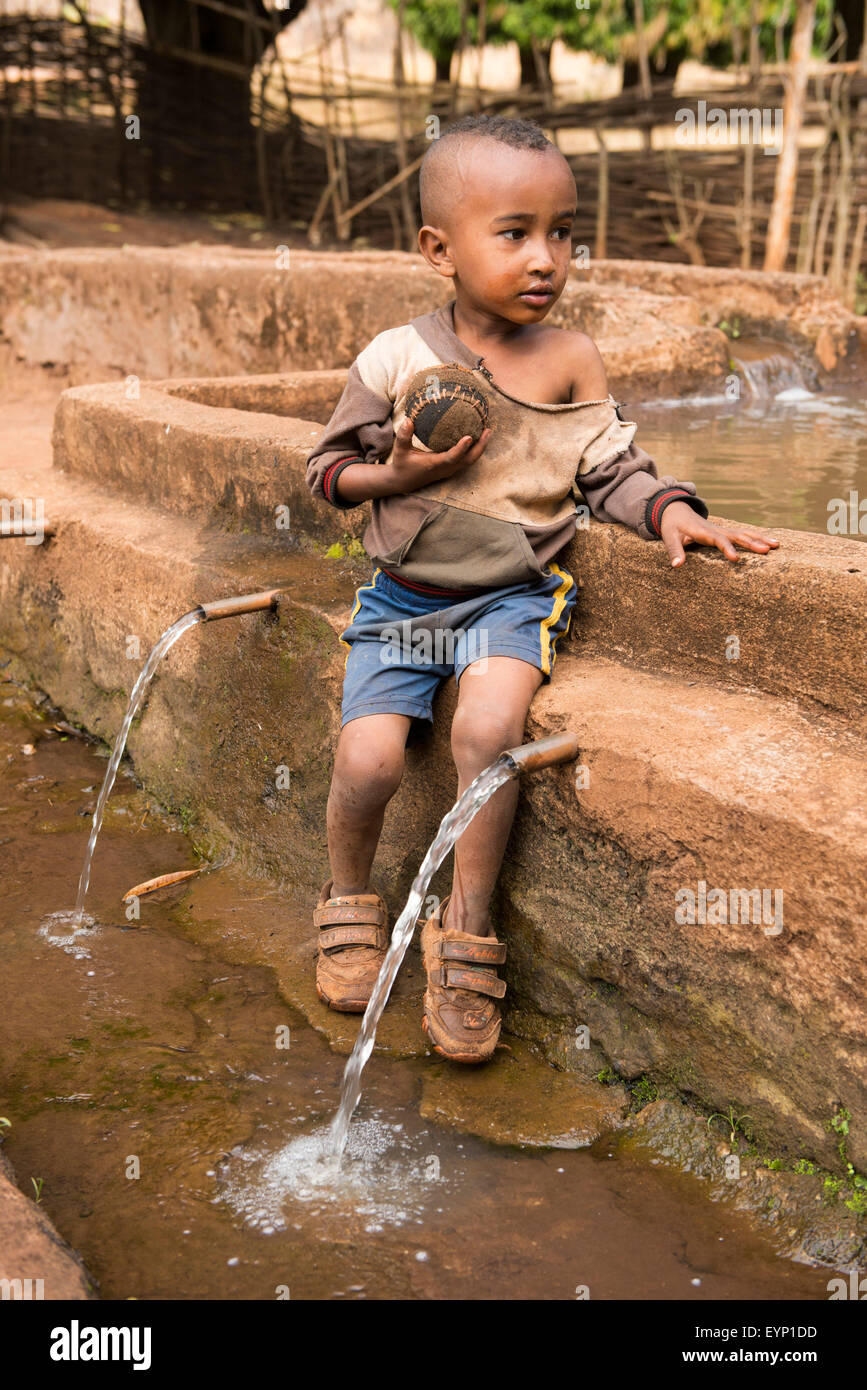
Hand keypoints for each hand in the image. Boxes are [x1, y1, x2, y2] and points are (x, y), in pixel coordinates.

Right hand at [385, 415, 490, 493]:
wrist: (404, 481)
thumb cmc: (402, 464)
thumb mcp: (400, 450)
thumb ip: (403, 436)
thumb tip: (409, 420)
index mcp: (434, 465)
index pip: (451, 458)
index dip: (461, 449)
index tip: (469, 437)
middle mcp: (445, 469)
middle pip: (468, 460)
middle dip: (480, 446)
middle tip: (488, 429)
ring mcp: (450, 469)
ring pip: (470, 460)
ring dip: (480, 447)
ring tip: (487, 431)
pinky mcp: (451, 468)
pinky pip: (467, 459)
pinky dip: (475, 449)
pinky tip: (478, 436)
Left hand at [659, 501, 779, 567]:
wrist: (677, 510)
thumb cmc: (673, 526)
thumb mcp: (669, 537)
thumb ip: (674, 551)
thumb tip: (676, 566)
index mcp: (703, 531)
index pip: (717, 540)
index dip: (727, 548)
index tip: (736, 559)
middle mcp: (716, 529)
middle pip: (736, 535)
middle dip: (752, 542)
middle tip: (767, 550)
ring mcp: (723, 529)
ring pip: (744, 533)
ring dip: (760, 538)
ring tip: (776, 545)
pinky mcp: (726, 532)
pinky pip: (743, 534)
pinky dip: (757, 537)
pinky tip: (771, 542)